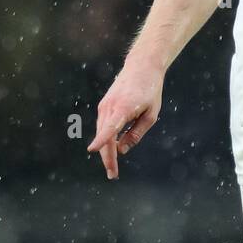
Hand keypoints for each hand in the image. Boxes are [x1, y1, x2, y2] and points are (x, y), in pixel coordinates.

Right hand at [87, 57, 163, 179]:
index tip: (92, 150)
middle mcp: (110, 107)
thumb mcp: (151, 115)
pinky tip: (113, 150)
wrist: (142, 67)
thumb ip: (136, 133)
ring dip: (106, 151)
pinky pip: (104, 126)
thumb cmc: (150, 91)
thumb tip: (122, 150)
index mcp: (124, 108)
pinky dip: (106, 139)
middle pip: (105, 137)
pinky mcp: (104, 106)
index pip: (110, 127)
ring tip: (112, 168)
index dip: (101, 140)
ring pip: (102, 133)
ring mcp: (105, 106)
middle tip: (113, 175)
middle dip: (107, 158)